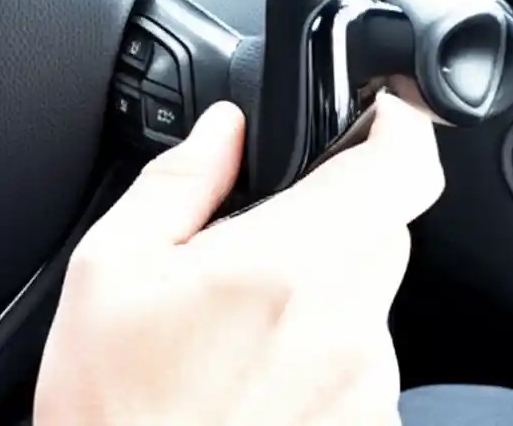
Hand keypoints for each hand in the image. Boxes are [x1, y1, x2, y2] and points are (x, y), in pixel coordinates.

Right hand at [34, 95, 444, 425]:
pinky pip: (361, 359)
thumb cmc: (114, 407)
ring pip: (368, 297)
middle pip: (382, 230)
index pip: (402, 169)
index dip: (396, 125)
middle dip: (327, 217)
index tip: (373, 116)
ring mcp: (366, 386)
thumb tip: (222, 130)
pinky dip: (319, 348)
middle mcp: (348, 325)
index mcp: (288, 264)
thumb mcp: (110, 268)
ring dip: (319, 289)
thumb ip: (179, 181)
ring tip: (232, 328)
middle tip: (248, 243)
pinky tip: (248, 374)